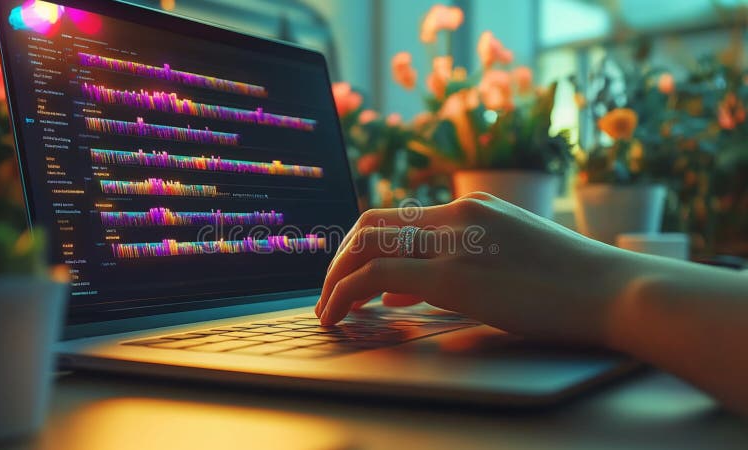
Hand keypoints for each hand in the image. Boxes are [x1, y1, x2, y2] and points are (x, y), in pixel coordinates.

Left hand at [315, 193, 633, 345]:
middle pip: (372, 222)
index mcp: (471, 207)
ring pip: (366, 244)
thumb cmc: (570, 284)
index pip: (398, 217)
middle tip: (329, 290)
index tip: (352, 275)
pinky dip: (346, 293)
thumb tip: (402, 291)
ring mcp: (455, 240)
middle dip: (340, 257)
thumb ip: (455, 267)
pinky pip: (377, 275)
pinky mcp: (455, 274)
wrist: (614, 290)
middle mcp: (457, 213)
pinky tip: (337, 316)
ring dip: (335, 276)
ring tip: (326, 309)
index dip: (364, 246)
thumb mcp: (509, 260)